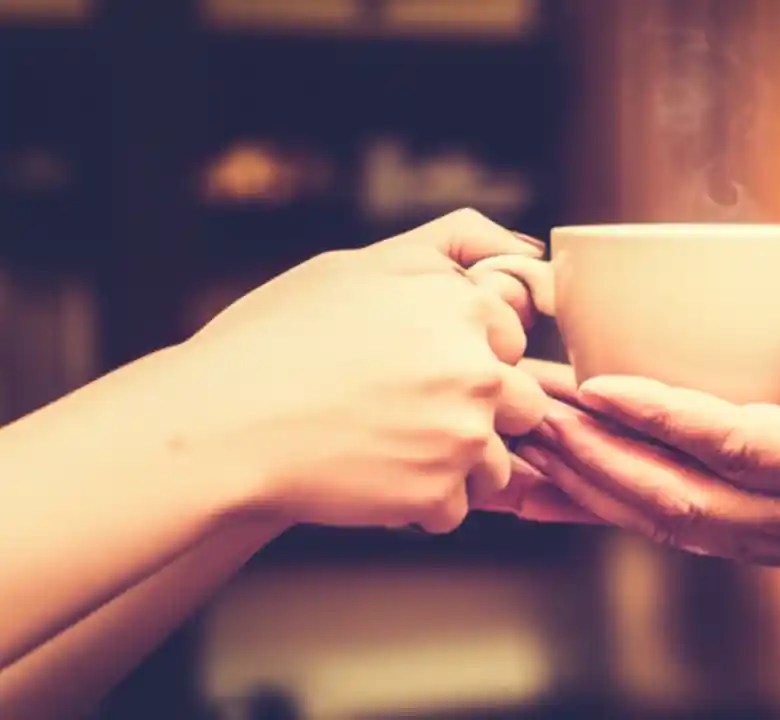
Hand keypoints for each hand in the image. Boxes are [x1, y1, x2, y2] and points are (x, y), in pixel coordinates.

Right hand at [171, 208, 549, 531]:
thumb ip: (455, 244)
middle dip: (483, 412)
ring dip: (458, 465)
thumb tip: (527, 252)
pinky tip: (372, 477)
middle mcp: (478, 372)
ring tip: (390, 448)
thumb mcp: (364, 264)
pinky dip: (421, 504)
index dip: (472, 352)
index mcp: (467, 310)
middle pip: (525, 405)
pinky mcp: (436, 494)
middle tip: (412, 412)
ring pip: (497, 464)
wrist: (219, 423)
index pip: (514, 339)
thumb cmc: (280, 337)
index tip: (420, 363)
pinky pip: (455, 509)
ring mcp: (462, 437)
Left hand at [514, 282, 779, 635]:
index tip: (599, 383)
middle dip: (592, 451)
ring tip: (520, 430)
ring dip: (581, 478)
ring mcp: (752, 534)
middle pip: (667, 491)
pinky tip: (543, 482)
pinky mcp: (735, 535)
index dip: (663, 416)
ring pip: (650, 514)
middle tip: (528, 403)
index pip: (731, 443)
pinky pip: (655, 524)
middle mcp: (778, 514)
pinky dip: (594, 505)